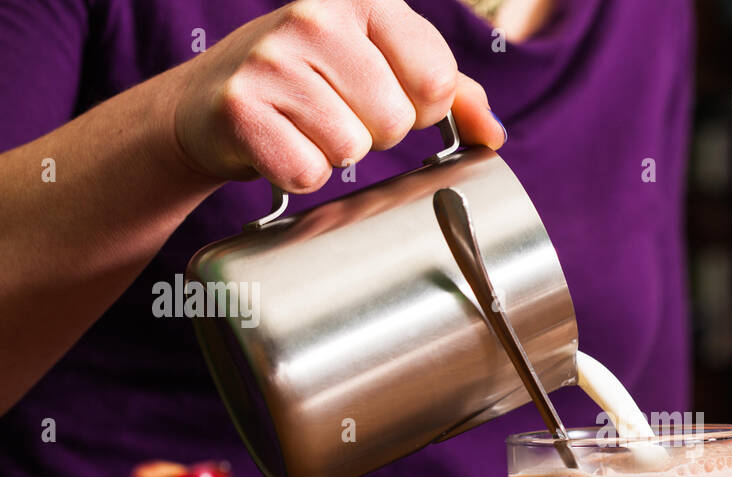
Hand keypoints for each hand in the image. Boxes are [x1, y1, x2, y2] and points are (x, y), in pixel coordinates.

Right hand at [169, 0, 503, 192]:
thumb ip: (449, 93)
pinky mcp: (240, 107)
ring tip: (305, 125)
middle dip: (374, 132)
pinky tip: (280, 143)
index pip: (437, 81)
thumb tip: (492, 133)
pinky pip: (307, 172)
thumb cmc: (310, 82)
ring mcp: (273, 59)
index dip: (420, 108)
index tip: (386, 95)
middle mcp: (316, 17)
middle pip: (394, 121)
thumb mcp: (381, 66)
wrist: (208, 101)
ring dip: (334, 154)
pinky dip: (298, 173)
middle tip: (336, 112)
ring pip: (351, 149)